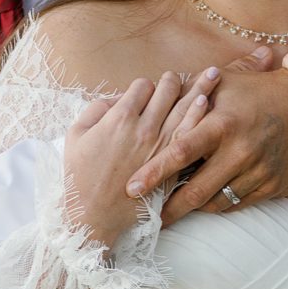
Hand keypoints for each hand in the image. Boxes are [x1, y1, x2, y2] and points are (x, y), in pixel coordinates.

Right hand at [65, 71, 211, 246]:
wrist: (93, 215)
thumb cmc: (80, 177)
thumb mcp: (75, 136)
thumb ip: (95, 110)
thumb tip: (116, 99)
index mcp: (119, 117)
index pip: (141, 86)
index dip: (143, 87)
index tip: (142, 93)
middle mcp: (144, 127)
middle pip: (167, 90)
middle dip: (171, 81)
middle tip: (175, 80)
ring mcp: (161, 145)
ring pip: (185, 106)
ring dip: (200, 87)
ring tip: (212, 73)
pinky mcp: (171, 163)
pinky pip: (190, 133)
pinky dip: (200, 115)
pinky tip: (208, 102)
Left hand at [130, 65, 287, 223]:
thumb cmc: (255, 91)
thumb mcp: (223, 84)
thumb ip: (187, 94)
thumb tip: (151, 98)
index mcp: (222, 124)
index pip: (181, 152)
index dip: (154, 172)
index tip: (132, 188)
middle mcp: (240, 151)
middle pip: (195, 191)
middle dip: (168, 208)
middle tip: (148, 217)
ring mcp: (258, 172)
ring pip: (215, 202)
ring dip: (192, 208)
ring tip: (171, 211)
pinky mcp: (272, 186)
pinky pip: (236, 204)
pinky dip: (217, 204)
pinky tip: (202, 203)